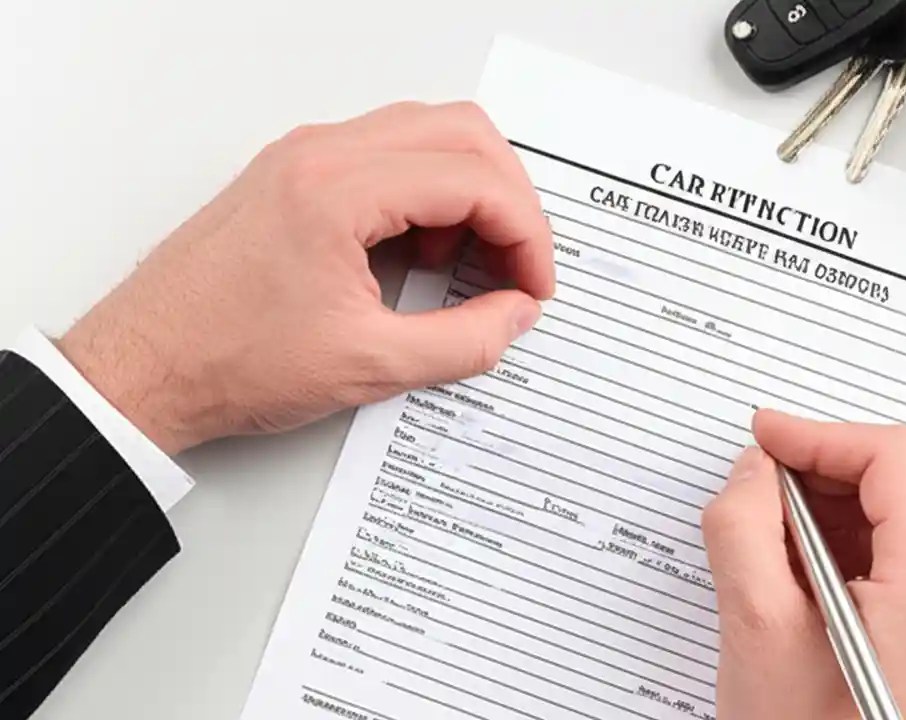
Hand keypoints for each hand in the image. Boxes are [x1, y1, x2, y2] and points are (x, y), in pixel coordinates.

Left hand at [58, 102, 553, 453]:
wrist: (142, 367)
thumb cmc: (224, 359)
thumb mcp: (369, 366)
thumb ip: (465, 342)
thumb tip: (513, 317)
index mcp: (338, 190)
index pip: (473, 177)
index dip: (524, 234)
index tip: (532, 285)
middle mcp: (321, 154)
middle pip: (461, 131)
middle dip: (509, 198)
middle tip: (519, 262)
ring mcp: (304, 157)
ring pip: (426, 133)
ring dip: (468, 190)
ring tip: (468, 263)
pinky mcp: (295, 174)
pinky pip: (387, 155)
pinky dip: (426, 193)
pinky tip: (421, 253)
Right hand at [702, 410, 905, 719]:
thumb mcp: (757, 630)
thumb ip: (744, 527)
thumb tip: (755, 472)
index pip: (892, 457)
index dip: (818, 435)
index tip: (767, 438)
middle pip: (901, 484)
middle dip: (820, 476)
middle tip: (757, 494)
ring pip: (900, 521)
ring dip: (831, 515)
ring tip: (770, 547)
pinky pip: (904, 562)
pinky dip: (850, 551)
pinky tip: (800, 580)